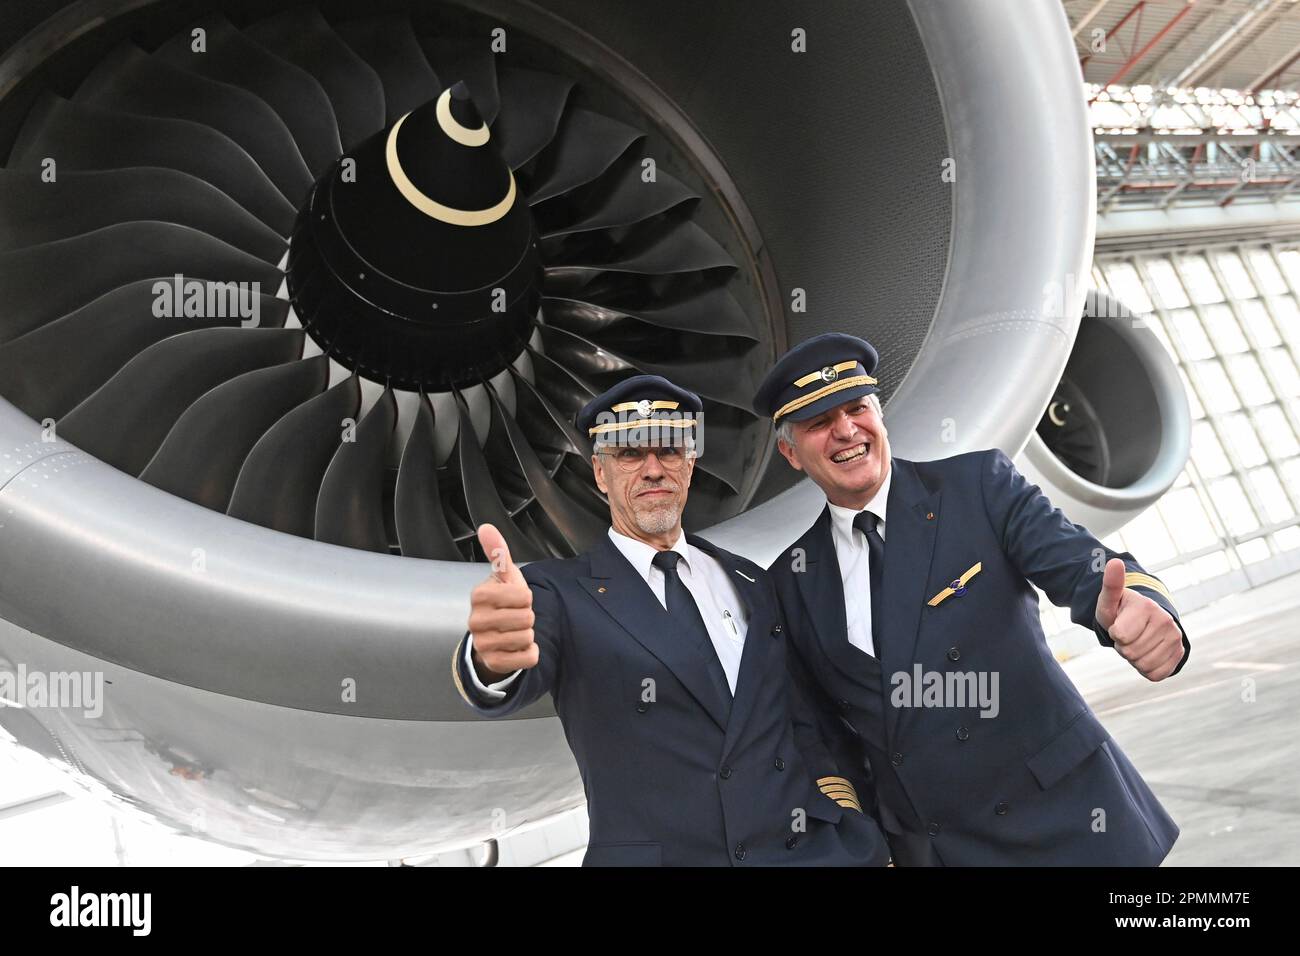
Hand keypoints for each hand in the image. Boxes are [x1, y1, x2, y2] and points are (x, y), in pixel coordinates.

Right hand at [467, 524, 537, 680]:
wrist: (493, 635)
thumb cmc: (502, 601)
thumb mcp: (504, 576)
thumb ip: (498, 552)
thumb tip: (486, 526)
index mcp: (479, 595)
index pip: (524, 596)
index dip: (526, 597)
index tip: (514, 599)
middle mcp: (475, 621)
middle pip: (527, 618)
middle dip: (527, 617)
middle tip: (514, 616)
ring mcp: (482, 644)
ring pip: (527, 638)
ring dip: (528, 635)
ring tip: (514, 630)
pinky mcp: (493, 663)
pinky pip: (528, 658)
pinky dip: (529, 653)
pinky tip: (516, 648)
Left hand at [1095, 558, 1182, 681]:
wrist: (1143, 620)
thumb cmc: (1121, 610)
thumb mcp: (1109, 599)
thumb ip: (1111, 584)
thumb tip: (1114, 562)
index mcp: (1147, 607)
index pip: (1119, 636)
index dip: (1114, 634)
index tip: (1119, 623)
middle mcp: (1165, 621)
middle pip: (1130, 652)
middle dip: (1123, 647)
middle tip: (1128, 634)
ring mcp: (1176, 638)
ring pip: (1142, 665)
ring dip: (1134, 658)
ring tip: (1137, 641)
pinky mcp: (1180, 653)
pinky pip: (1156, 675)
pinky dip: (1146, 669)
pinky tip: (1147, 653)